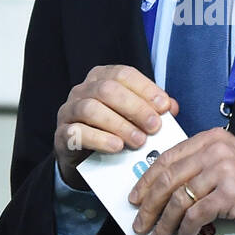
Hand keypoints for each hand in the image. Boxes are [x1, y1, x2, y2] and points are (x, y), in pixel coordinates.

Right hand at [54, 65, 178, 189]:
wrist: (83, 160)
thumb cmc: (112, 132)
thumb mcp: (133, 118)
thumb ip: (152, 109)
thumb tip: (172, 107)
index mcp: (100, 78)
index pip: (123, 74)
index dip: (145, 88)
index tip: (164, 106)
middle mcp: (82, 90)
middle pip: (108, 90)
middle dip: (135, 107)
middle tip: (155, 127)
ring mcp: (69, 111)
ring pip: (91, 109)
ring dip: (119, 125)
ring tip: (139, 141)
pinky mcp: (62, 135)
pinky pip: (78, 132)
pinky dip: (100, 139)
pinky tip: (117, 147)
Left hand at [127, 127, 234, 234]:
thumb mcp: (228, 161)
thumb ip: (200, 165)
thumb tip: (166, 189)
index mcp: (211, 139)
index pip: (168, 158)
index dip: (147, 180)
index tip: (136, 196)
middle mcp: (214, 152)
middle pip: (168, 179)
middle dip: (149, 205)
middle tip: (140, 222)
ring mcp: (222, 172)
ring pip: (178, 199)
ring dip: (163, 223)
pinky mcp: (229, 195)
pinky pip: (196, 215)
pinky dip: (185, 231)